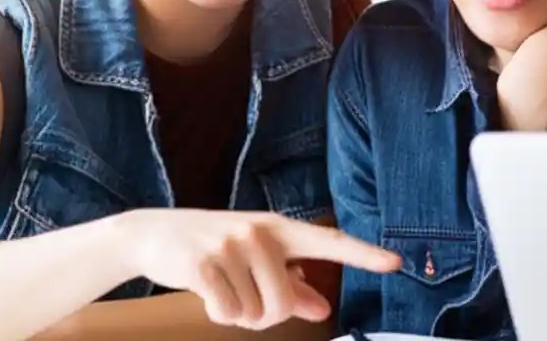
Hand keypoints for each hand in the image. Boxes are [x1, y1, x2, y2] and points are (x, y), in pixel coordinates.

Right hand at [118, 209, 400, 330]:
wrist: (152, 233)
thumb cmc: (213, 246)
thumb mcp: (254, 258)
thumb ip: (291, 283)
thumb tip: (322, 308)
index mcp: (279, 229)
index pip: (328, 242)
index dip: (362, 254)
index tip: (394, 263)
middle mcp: (260, 233)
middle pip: (284, 303)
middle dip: (265, 316)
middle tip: (244, 301)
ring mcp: (232, 246)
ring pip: (254, 313)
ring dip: (237, 315)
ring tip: (222, 289)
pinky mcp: (205, 264)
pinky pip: (228, 313)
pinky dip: (218, 314)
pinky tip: (206, 292)